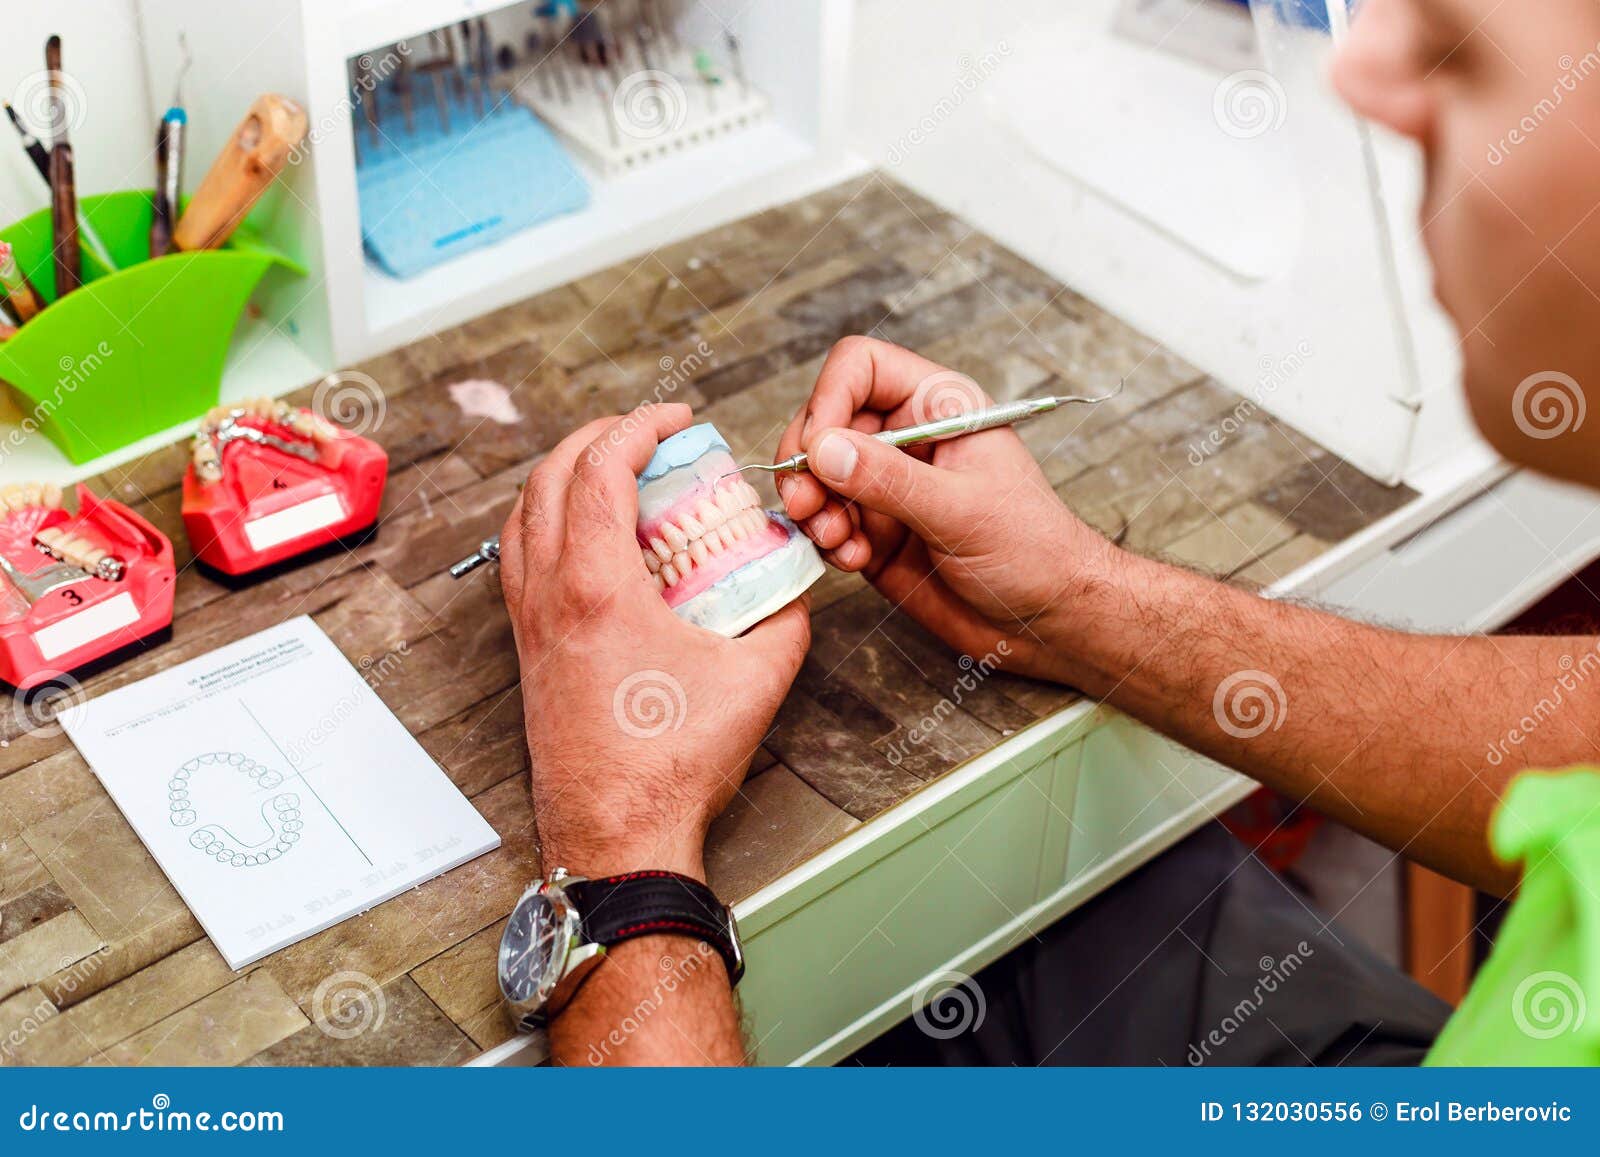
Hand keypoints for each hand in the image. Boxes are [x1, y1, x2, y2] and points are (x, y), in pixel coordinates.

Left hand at [500, 404, 810, 881]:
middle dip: (597, 437)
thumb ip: (785, 617)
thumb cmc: (673, 763)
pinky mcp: (529, 651)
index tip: (677, 418)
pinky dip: (551, 524)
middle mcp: (548, 595)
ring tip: (616, 475)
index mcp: (595, 587)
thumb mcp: (758, 677)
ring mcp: (530, 624)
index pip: (600, 467)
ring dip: (565, 477)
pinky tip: (594, 543)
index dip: (639, 425)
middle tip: (646, 435)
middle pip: (548, 476)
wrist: (617, 832)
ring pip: (524, 516)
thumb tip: (791, 586)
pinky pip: (523, 560)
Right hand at [776, 337, 1112, 682]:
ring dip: (813, 507)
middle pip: (825, 421)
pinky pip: (826, 522)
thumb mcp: (963, 510)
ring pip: (817, 475)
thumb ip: (890, 480)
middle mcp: (907, 440)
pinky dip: (826, 541)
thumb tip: (824, 450)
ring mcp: (887, 487)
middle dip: (807, 463)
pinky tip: (853, 561)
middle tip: (808, 504)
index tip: (819, 448)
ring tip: (836, 539)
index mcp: (939, 407)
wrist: (1048, 621)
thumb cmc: (1034, 551)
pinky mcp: (875, 532)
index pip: (862, 368)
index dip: (830, 398)